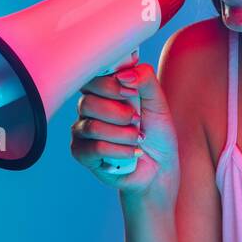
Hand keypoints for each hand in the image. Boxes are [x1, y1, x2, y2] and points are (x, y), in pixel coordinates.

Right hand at [70, 52, 178, 199]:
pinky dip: (120, 151)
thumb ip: (145, 79)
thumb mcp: (158, 102)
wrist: (160, 166)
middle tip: (137, 121)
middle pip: (88, 103)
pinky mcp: (82, 153)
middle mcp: (87, 109)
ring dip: (124, 135)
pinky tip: (132, 153)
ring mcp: (82, 131)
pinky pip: (95, 149)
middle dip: (120, 114)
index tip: (132, 94)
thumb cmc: (156, 133)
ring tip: (138, 139)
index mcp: (102, 92)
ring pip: (93, 128)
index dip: (111, 86)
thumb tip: (124, 75)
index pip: (91, 80)